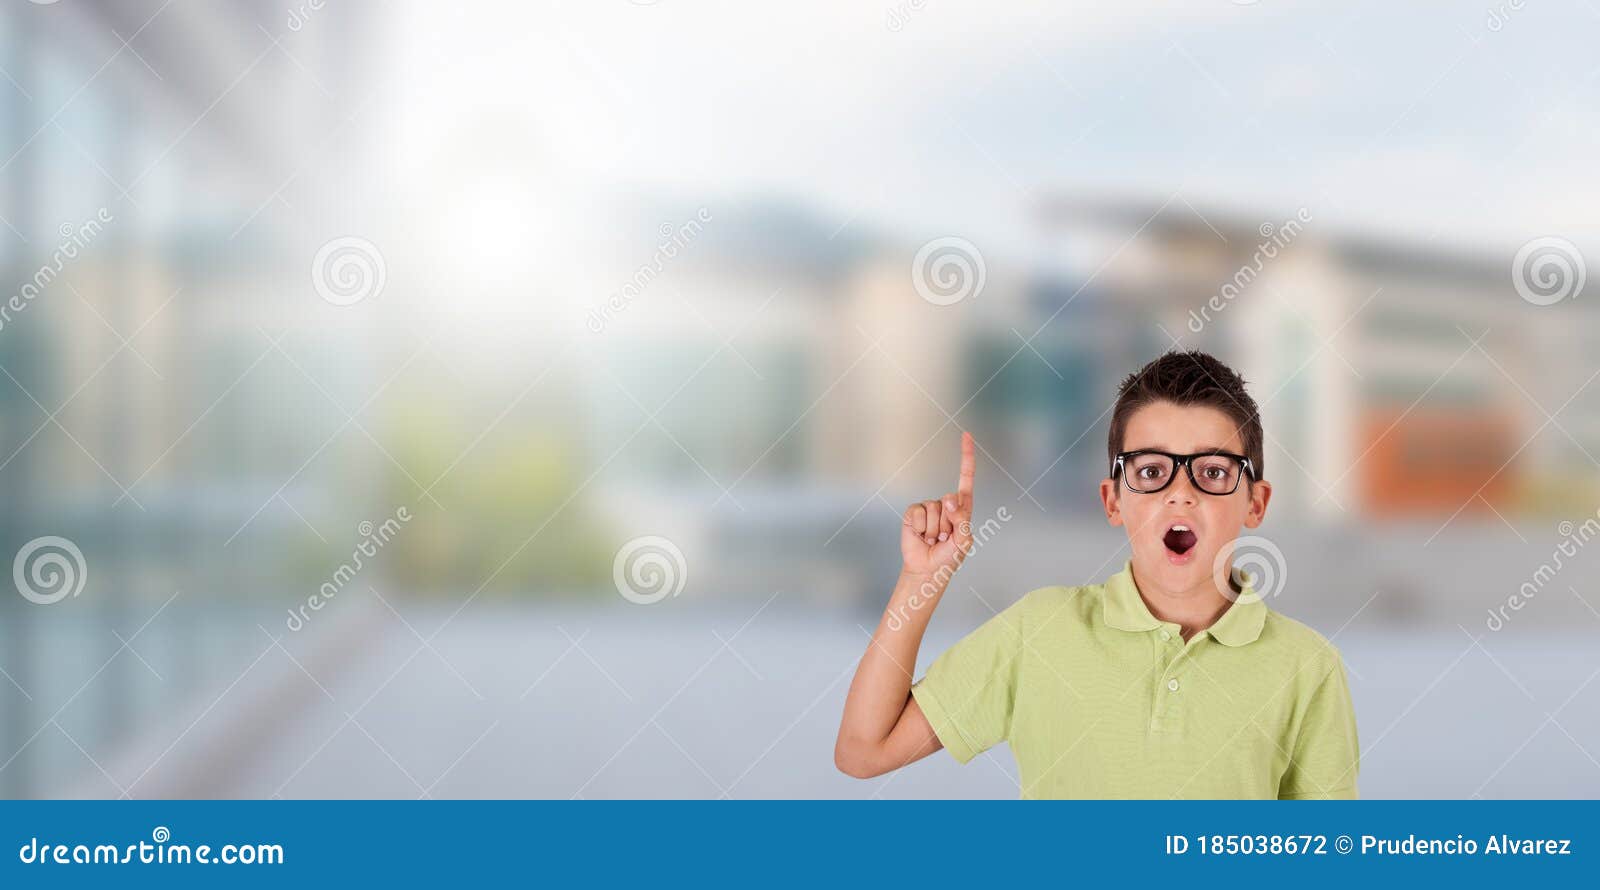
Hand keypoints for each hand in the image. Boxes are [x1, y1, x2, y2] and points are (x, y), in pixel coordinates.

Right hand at [900, 431, 976, 579]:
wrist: (927, 569)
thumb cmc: (949, 557)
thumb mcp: (964, 541)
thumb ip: (962, 519)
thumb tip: (949, 499)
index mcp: (962, 508)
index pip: (965, 478)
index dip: (966, 456)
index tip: (966, 435)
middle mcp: (946, 504)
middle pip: (949, 499)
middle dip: (949, 521)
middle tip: (945, 538)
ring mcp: (929, 508)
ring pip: (934, 508)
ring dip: (935, 529)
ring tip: (934, 539)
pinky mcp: (914, 513)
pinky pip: (919, 512)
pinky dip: (922, 527)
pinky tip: (922, 536)